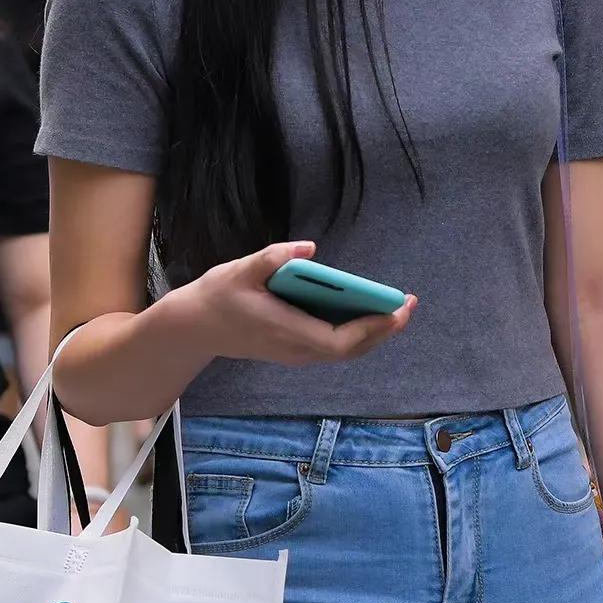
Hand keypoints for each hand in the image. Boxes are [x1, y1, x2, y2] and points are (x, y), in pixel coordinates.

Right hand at [180, 243, 415, 365]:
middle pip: (351, 350)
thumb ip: (273, 257)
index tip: (396, 309)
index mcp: (286, 331)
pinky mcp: (294, 350)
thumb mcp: (240, 270)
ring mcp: (296, 354)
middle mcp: (295, 350)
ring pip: (346, 352)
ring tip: (397, 308)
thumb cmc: (217, 296)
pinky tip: (369, 313)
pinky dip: (358, 333)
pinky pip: (335, 347)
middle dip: (384, 329)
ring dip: (374, 333)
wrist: (193, 328)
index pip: (340, 341)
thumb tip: (308, 248)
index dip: (372, 328)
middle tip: (409, 304)